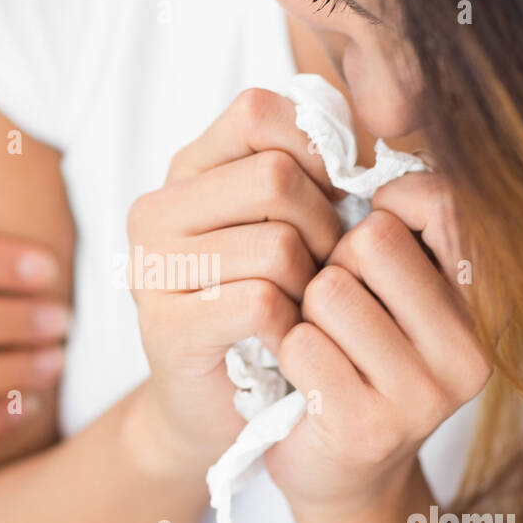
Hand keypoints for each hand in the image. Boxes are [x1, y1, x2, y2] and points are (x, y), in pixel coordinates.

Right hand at [128, 88, 342, 468]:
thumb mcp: (285, 224)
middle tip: (324, 269)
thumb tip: (370, 143)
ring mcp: (152, 269)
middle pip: (276, 178)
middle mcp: (155, 211)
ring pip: (276, 244)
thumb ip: (310, 173)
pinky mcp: (166, 328)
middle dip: (324, 227)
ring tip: (304, 310)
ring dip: (312, 285)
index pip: (259, 111)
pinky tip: (288, 343)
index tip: (333, 199)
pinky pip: (260, 303)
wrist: (216, 410)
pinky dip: (293, 328)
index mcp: (186, 171)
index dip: (316, 151)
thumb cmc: (265, 310)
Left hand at [265, 172, 490, 522]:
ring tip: (317, 345)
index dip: (381, 208)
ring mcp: (423, 396)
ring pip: (330, 290)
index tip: (362, 242)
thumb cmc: (355, 360)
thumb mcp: (394, 288)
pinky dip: (284, 352)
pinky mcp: (366, 426)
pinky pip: (299, 343)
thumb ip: (405, 224)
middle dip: (332, 263)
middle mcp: (469, 353)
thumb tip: (380, 157)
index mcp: (483, 307)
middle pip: (372, 240)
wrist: (336, 474)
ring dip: (303, 312)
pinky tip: (300, 381)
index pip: (435, 203)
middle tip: (332, 312)